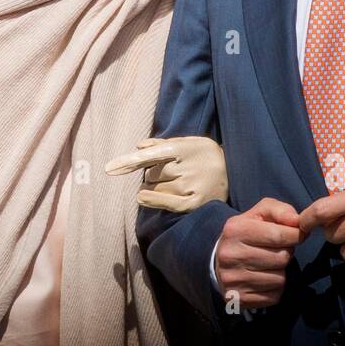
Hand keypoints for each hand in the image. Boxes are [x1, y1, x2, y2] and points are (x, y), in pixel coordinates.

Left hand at [104, 136, 227, 212]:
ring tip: (173, 182)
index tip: (109, 169)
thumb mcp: (188, 142)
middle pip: (151, 175)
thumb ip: (162, 144)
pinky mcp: (193, 203)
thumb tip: (139, 146)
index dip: (129, 162)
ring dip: (155, 186)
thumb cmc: (205, 154)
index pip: (151, 156)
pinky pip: (164, 203)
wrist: (235, 170)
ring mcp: (190, 187)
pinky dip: (151, 200)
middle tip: (169, 172)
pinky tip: (143, 197)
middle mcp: (186, 168)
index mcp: (183, 149)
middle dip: (152, 174)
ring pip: (155, 189)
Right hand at [214, 198, 300, 307]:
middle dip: (286, 252)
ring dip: (280, 271)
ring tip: (268, 264)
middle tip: (276, 250)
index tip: (296, 234)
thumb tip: (297, 221)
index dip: (295, 235)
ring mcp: (233, 279)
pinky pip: (274, 296)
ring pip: (279, 279)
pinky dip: (275, 288)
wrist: (220, 261)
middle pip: (281, 258)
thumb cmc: (247, 233)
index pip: (278, 235)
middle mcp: (230, 255)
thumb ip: (280, 210)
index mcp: (235, 230)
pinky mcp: (239, 299)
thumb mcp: (259, 214)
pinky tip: (264, 279)